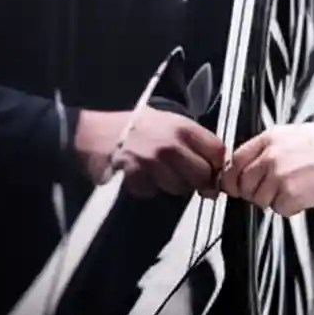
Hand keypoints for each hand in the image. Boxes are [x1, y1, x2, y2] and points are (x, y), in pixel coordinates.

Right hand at [75, 108, 225, 198]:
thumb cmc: (137, 127)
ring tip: (158, 172)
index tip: (212, 171)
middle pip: (202, 174)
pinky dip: (149, 188)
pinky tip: (141, 176)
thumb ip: (193, 142)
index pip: (217, 150)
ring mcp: (153, 161)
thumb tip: (215, 169)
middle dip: (197, 181)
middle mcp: (171, 144)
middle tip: (185, 177)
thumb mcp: (169, 122)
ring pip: (180, 187)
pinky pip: (154, 192)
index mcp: (183, 127)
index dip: (217, 165)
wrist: (96, 132)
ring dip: (171, 185)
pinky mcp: (136, 176)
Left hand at [220, 123, 313, 216]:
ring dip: (275, 200)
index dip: (234, 177)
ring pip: (259, 200)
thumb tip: (253, 163)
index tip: (235, 184)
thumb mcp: (296, 134)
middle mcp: (271, 155)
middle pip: (243, 184)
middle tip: (274, 189)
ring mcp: (279, 175)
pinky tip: (304, 195)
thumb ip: (271, 148)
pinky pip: (278, 210)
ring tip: (296, 188)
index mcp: (270, 138)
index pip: (235, 160)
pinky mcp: (290, 194)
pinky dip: (290, 208)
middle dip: (255, 192)